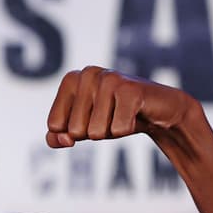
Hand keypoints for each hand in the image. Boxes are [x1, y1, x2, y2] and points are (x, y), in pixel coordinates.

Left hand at [45, 66, 195, 147]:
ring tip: (122, 115)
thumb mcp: (80, 128)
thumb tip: (64, 139)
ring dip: (110, 131)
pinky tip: (135, 116)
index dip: (74, 132)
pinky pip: (117, 130)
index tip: (92, 117)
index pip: (55, 125)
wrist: (156, 111)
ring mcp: (109, 79)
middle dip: (93, 132)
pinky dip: (126, 130)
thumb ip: (57, 137)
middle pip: (75, 130)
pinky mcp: (131, 90)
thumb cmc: (113, 116)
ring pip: (94, 132)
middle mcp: (87, 73)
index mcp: (70, 79)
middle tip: (111, 116)